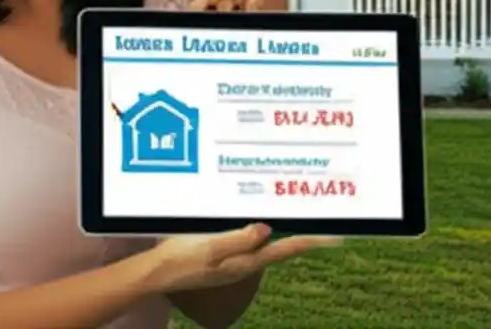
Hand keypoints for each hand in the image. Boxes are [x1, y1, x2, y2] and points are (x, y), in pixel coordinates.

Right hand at [141, 223, 340, 293]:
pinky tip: (260, 222)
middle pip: (280, 246)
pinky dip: (261, 230)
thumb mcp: (209, 246)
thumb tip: (267, 229)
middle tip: (323, 221)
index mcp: (245, 261)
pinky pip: (249, 240)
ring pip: (265, 242)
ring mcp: (233, 260)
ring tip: (300, 217)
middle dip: (302, 234)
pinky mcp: (222, 255)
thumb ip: (238, 238)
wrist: (156, 273)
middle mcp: (244, 262)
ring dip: (284, 231)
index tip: (334, 236)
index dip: (310, 241)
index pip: (285, 248)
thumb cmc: (181, 259)